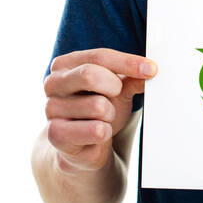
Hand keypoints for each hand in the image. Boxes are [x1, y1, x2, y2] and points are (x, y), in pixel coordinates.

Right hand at [43, 48, 157, 172]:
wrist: (83, 145)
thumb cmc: (98, 111)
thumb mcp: (117, 89)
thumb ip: (131, 77)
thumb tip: (150, 70)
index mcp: (64, 64)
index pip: (99, 56)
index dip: (127, 63)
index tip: (151, 69)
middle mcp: (52, 84)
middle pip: (90, 75)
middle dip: (114, 88)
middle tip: (117, 96)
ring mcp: (50, 109)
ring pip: (98, 106)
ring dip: (110, 115)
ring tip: (103, 119)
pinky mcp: (56, 134)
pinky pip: (95, 130)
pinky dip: (105, 132)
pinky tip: (98, 133)